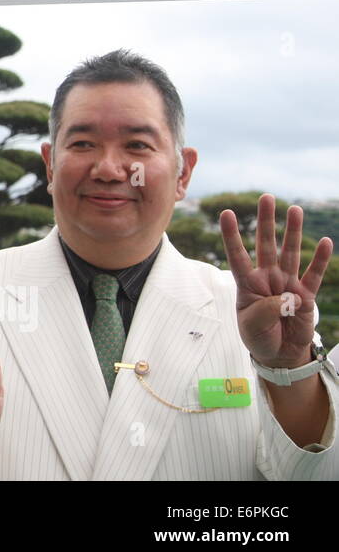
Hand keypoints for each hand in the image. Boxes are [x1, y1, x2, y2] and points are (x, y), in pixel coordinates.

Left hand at [223, 194, 332, 369]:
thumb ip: (266, 310)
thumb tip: (290, 296)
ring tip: (294, 209)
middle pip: (266, 245)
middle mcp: (267, 278)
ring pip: (290, 253)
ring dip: (293, 232)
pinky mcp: (306, 295)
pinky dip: (320, 259)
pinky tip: (324, 242)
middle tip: (266, 197)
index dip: (232, 235)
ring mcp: (287, 284)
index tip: (226, 213)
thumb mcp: (252, 325)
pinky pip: (314, 274)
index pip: (237, 255)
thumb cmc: (258, 336)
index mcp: (247, 283)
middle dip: (266, 221)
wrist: (279, 354)